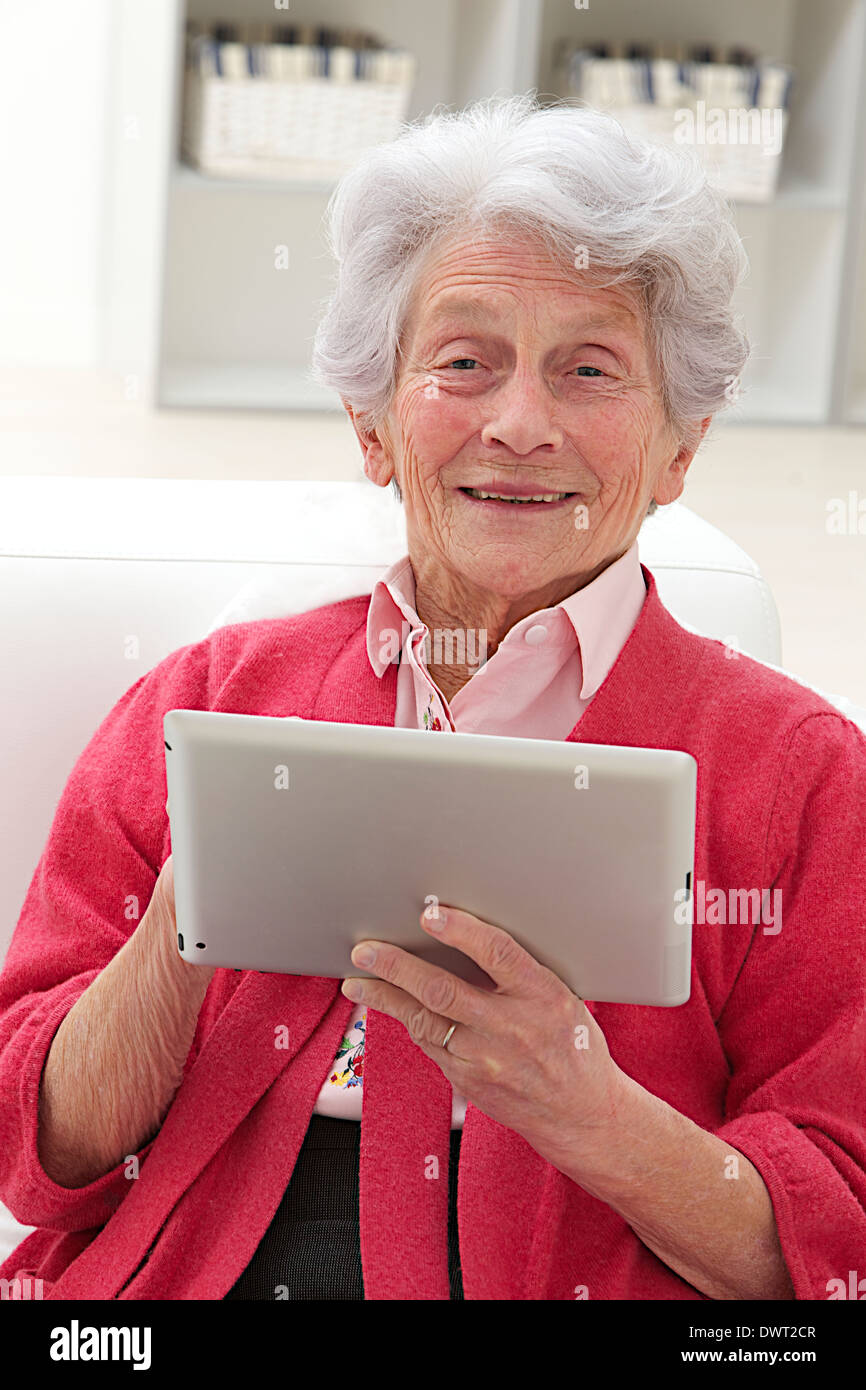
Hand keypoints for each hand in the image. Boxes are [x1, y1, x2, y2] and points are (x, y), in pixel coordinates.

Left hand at [340, 904, 624, 1175]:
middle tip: (365, 950)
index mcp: (542, 995)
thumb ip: (520, 972)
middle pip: (442, 989)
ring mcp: (484, 1059)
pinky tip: (391, 1005)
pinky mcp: (467, 1080)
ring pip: (423, 1021)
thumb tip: (468, 935)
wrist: (581, 1115)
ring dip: (384, 997)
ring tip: (357, 979)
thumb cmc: (574, 1046)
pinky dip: (408, 1020)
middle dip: (396, 966)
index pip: (496, 952)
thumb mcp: (563, 997)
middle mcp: (510, 1027)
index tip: (430, 914)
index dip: (460, 929)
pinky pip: (429, 1043)